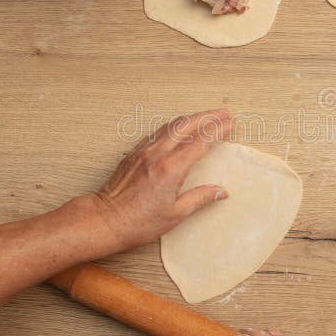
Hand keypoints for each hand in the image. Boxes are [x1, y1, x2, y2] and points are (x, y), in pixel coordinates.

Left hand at [87, 109, 232, 254]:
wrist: (105, 220)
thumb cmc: (138, 222)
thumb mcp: (175, 214)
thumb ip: (200, 198)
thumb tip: (220, 191)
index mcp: (171, 168)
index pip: (201, 142)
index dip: (218, 130)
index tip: (230, 124)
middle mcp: (157, 154)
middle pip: (187, 125)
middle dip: (208, 117)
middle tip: (223, 113)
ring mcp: (144, 151)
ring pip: (171, 126)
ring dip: (191, 118)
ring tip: (205, 116)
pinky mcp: (134, 153)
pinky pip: (157, 132)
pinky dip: (173, 126)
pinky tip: (178, 128)